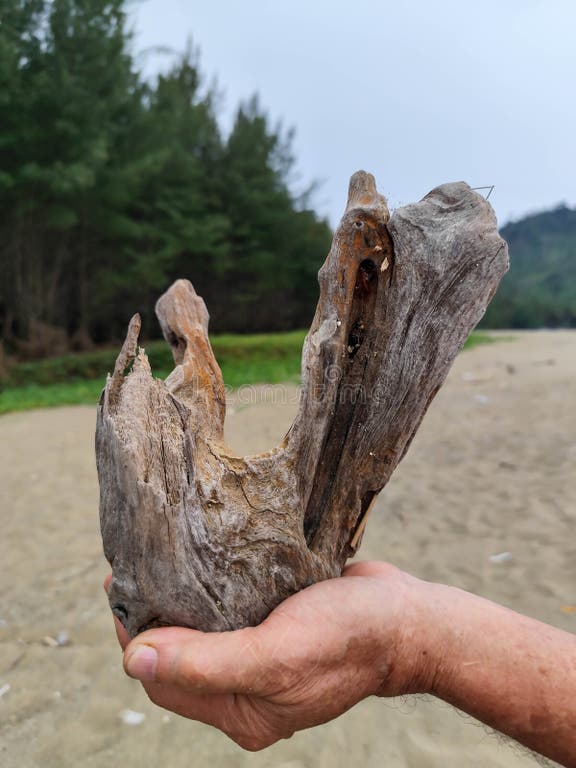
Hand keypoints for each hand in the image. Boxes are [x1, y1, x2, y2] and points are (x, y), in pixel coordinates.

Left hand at [107, 562, 432, 749]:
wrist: (406, 616)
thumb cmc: (348, 639)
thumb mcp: (275, 656)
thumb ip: (205, 664)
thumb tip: (134, 660)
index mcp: (243, 711)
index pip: (164, 679)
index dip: (134, 638)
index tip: (120, 588)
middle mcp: (248, 688)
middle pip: (178, 654)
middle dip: (152, 614)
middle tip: (136, 565)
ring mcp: (262, 656)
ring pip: (201, 629)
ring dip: (178, 597)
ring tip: (160, 556)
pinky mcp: (275, 624)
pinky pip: (228, 609)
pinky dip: (209, 587)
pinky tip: (201, 558)